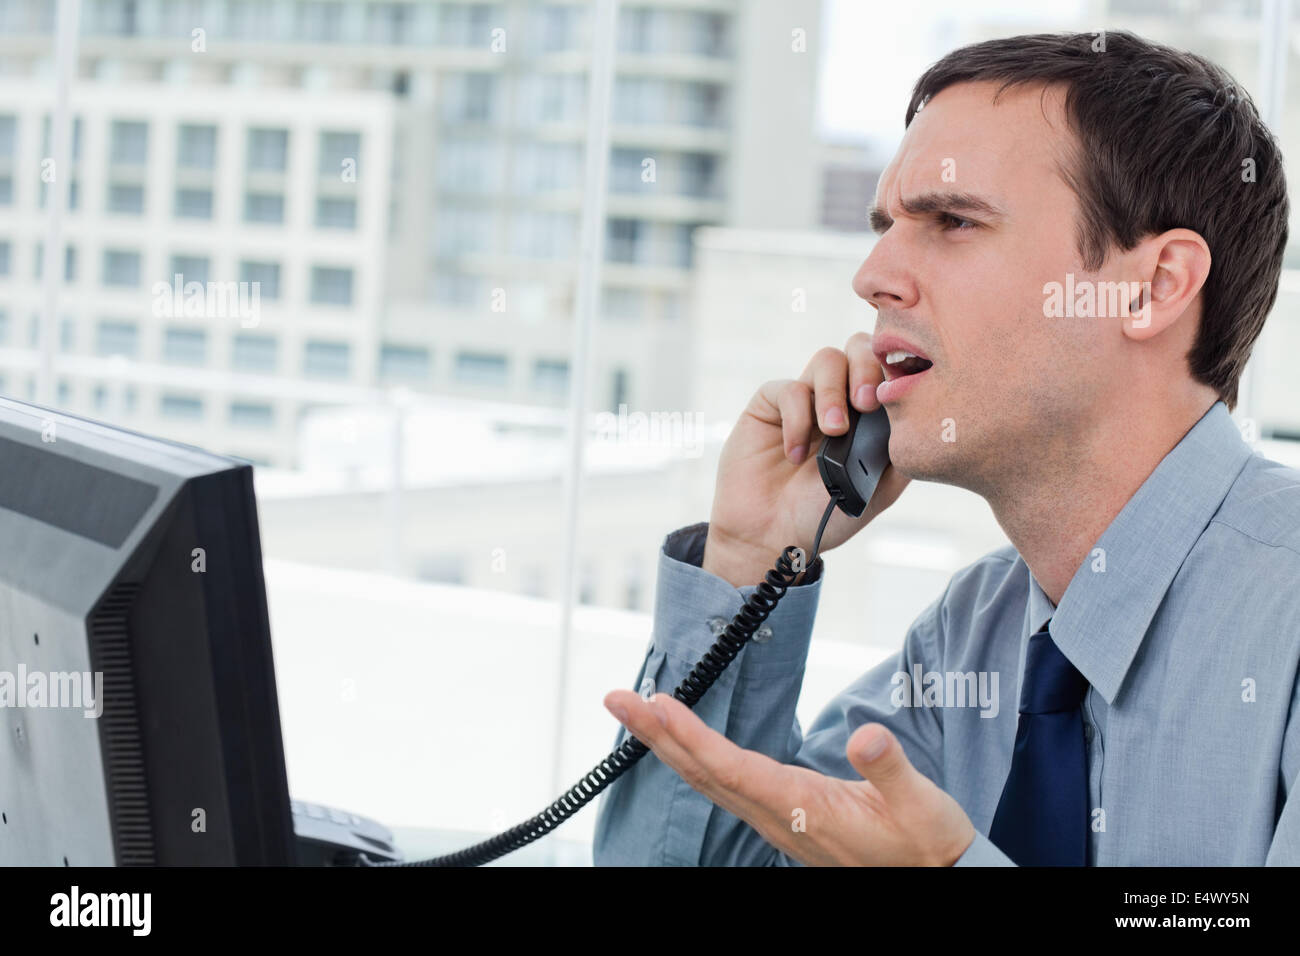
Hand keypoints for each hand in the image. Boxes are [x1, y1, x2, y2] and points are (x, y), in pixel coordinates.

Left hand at [604, 689, 975, 865]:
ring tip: (636, 711)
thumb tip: (865, 735)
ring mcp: (774, 820)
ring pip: (707, 780)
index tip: (659, 705)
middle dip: (656, 735)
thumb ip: (889, 768)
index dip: (693, 737)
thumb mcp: (920, 803)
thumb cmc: (926, 842)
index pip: (733, 769)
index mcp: (804, 810)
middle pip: (703, 773)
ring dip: (667, 744)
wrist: (934, 879)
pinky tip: (680, 742)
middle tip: (617, 699)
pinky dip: (694, 756)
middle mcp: (778, 817)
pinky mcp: (780, 817)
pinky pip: (723, 784)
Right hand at [703, 332, 910, 586]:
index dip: (896, 370)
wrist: (773, 536)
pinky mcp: (771, 403)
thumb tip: (925, 418)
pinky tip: (796, 453)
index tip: (897, 398)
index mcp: (870, 413)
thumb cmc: (826, 515)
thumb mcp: (878, 490)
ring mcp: (806, 398)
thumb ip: (902, 454)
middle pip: (859, 347)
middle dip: (867, 368)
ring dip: (833, 393)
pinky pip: (789, 389)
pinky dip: (797, 418)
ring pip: (827, 360)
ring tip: (833, 431)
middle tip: (866, 403)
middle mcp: (840, 397)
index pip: (889, 368)